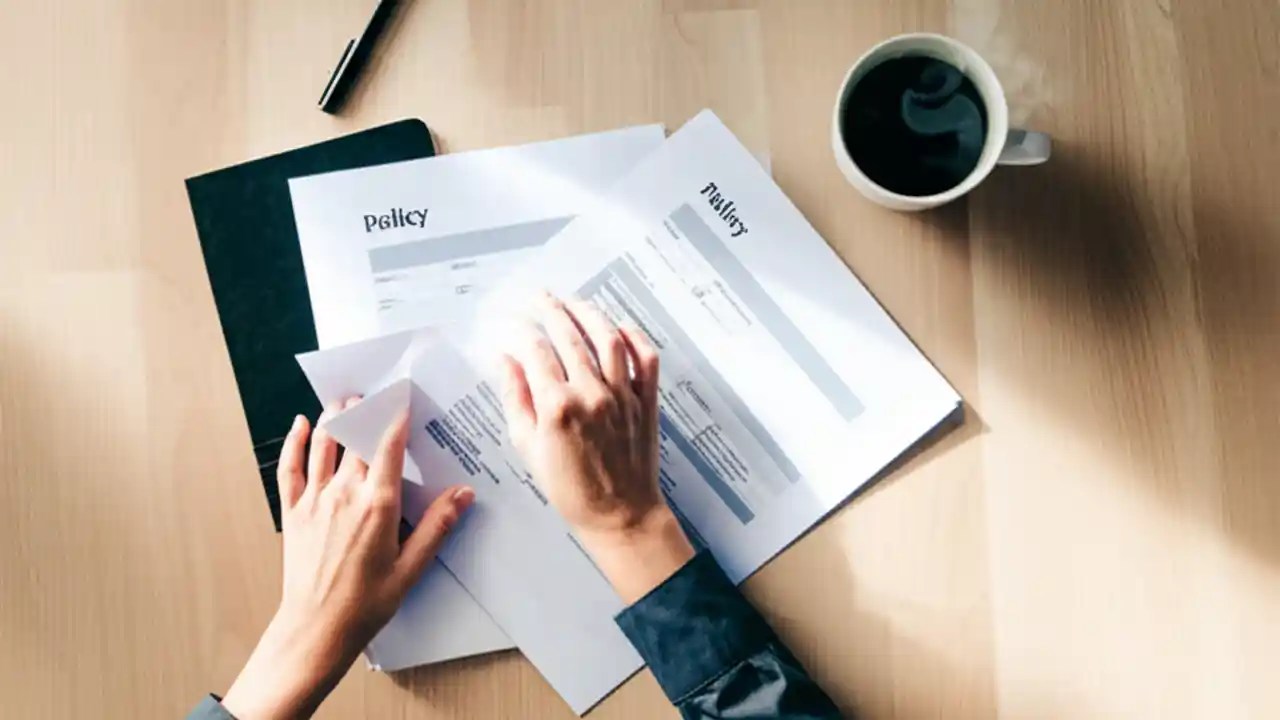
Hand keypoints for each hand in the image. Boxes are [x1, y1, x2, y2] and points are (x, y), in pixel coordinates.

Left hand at [222, 400, 474, 719]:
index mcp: (377, 506)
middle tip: (378, 395)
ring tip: (346, 400)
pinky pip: (291, 467)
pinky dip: (294, 442)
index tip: (403, 397)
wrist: (316, 630)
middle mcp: (344, 494)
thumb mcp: (411, 568)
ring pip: (323, 443)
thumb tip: (462, 495)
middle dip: (367, 410)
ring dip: (334, 416)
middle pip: (355, 436)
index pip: (388, 445)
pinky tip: (300, 425)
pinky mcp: (293, 512)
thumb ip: (437, 526)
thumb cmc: (364, 604)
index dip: (395, 416)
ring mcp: (315, 500)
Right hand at [500, 293, 693, 602]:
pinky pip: (645, 357)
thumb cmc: (570, 488)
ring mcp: (622, 394)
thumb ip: (515, 398)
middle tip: (537, 296)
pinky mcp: (646, 400)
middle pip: (568, 334)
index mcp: (557, 407)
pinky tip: (619, 324)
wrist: (620, 515)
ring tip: (571, 300)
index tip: (508, 322)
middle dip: (549, 308)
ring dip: (587, 311)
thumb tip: (505, 360)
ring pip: (607, 336)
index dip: (518, 330)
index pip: (534, 350)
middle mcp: (592, 394)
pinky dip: (634, 335)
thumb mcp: (528, 447)